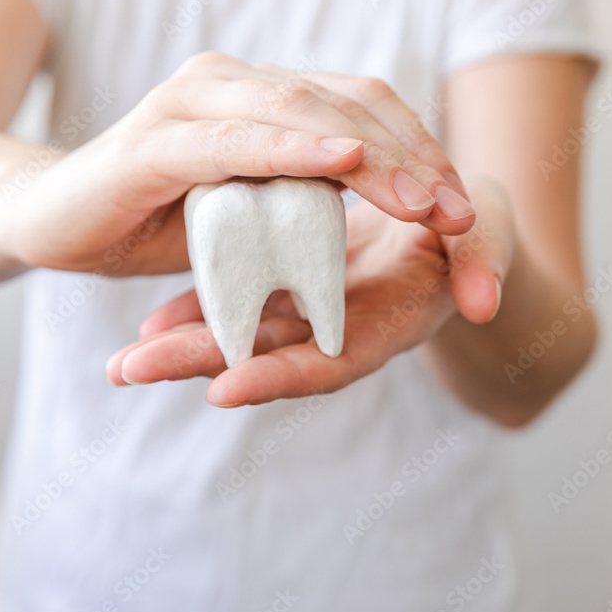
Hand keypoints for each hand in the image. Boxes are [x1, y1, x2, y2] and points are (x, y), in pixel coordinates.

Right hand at [4, 52, 475, 276]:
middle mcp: (233, 87)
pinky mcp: (157, 141)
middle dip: (412, 160)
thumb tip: (362, 205)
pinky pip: (238, 141)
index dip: (417, 153)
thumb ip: (296, 197)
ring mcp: (194, 105)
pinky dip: (294, 148)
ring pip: (301, 114)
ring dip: (370, 156)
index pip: (360, 110)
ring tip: (422, 198)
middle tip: (460, 212)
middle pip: (345, 105)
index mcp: (261, 102)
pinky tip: (344, 160)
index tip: (459, 209)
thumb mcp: (242, 212)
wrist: (47, 222)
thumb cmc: (148, 217)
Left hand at [105, 176, 513, 405]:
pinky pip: (243, 299)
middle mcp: (345, 325)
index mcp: (390, 320)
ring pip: (245, 332)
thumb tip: (482, 301)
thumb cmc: (476, 231)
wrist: (458, 224)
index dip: (282, 374)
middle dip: (199, 361)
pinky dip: (200, 309)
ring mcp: (315, 306)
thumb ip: (485, 262)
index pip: (332, 360)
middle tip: (130, 368)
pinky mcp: (295, 280)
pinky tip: (149, 321)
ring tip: (122, 359)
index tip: (223, 387)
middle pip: (268, 353)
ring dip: (182, 345)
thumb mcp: (489, 238)